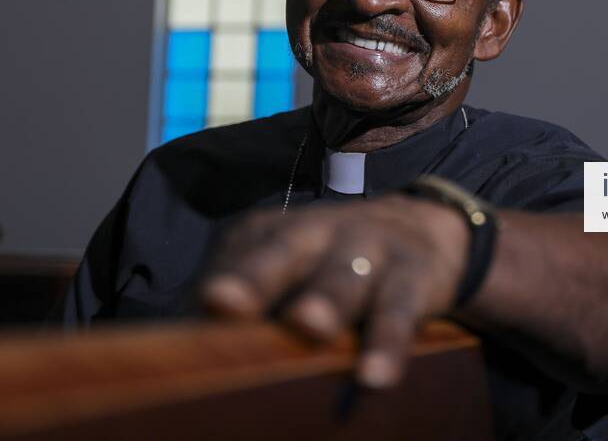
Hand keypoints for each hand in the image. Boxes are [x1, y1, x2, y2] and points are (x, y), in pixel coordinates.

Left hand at [200, 194, 469, 387]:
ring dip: (328, 298)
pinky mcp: (414, 275)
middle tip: (223, 302)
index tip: (203, 302)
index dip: (222, 277)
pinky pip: (399, 310)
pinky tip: (375, 378)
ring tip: (309, 326)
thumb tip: (181, 360)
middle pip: (285, 250)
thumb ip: (248, 307)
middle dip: (256, 276)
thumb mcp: (295, 271)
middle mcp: (320, 233)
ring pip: (345, 274)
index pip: (241, 254)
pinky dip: (388, 342)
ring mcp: (370, 249)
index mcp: (277, 235)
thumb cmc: (336, 267)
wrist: (426, 228)